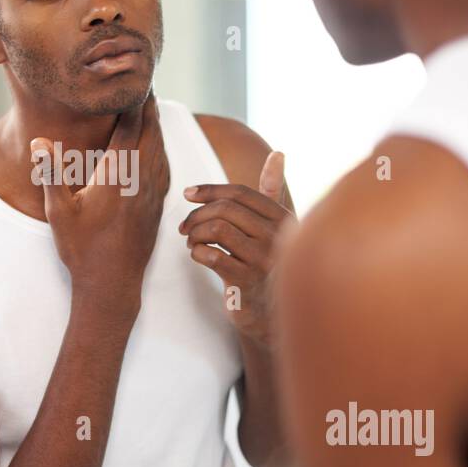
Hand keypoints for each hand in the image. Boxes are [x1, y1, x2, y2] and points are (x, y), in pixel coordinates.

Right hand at [31, 93, 169, 300]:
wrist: (112, 284)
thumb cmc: (82, 249)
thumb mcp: (59, 212)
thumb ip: (53, 173)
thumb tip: (41, 141)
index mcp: (117, 174)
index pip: (131, 125)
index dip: (133, 99)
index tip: (132, 77)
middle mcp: (140, 179)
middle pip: (151, 129)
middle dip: (147, 104)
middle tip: (143, 79)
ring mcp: (152, 191)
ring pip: (160, 146)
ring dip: (155, 123)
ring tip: (149, 103)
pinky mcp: (157, 203)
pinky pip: (164, 164)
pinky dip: (160, 145)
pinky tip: (156, 143)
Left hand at [178, 150, 293, 343]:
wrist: (272, 312)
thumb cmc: (269, 263)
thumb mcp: (276, 227)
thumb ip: (271, 192)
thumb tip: (278, 154)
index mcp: (282, 219)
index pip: (241, 193)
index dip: (210, 190)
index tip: (188, 193)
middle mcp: (276, 237)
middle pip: (226, 209)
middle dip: (197, 214)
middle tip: (185, 226)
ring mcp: (262, 260)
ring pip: (217, 229)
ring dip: (195, 233)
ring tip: (191, 241)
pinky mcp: (245, 282)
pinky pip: (211, 256)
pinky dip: (196, 252)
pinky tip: (198, 256)